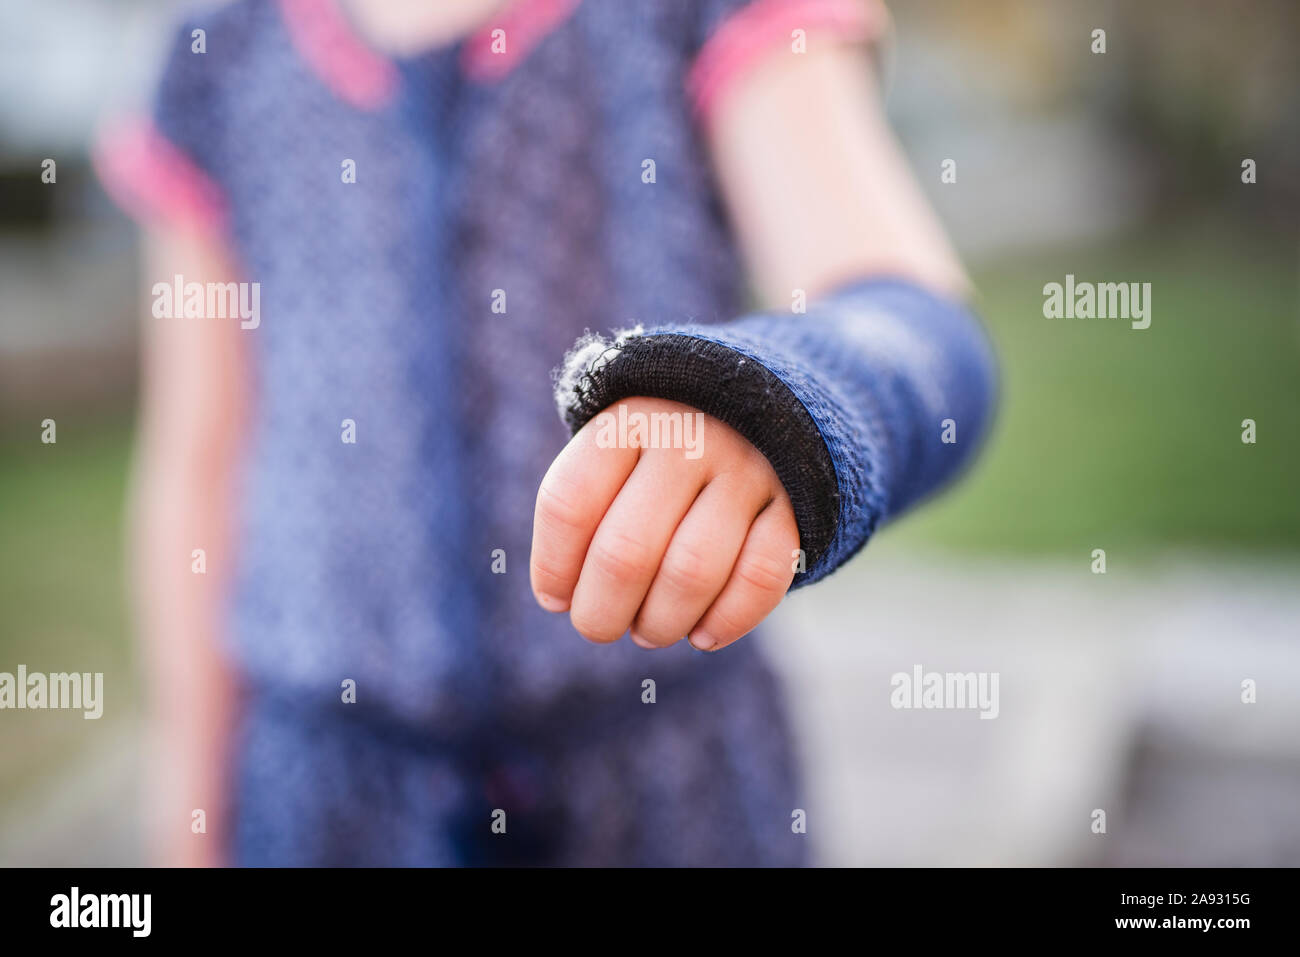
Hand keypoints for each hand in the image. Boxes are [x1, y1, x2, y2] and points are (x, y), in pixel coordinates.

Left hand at [530, 397, 798, 650]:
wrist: (760, 405)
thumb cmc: (662, 450)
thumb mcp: (617, 449)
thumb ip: (585, 510)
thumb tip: (562, 598)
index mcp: (628, 420)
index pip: (570, 503)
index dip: (554, 567)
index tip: (556, 599)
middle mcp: (689, 437)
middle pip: (626, 551)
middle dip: (602, 612)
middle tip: (600, 627)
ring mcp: (747, 469)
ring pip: (691, 573)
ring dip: (661, 623)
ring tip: (650, 631)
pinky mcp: (795, 503)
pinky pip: (761, 578)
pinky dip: (727, 620)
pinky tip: (703, 634)